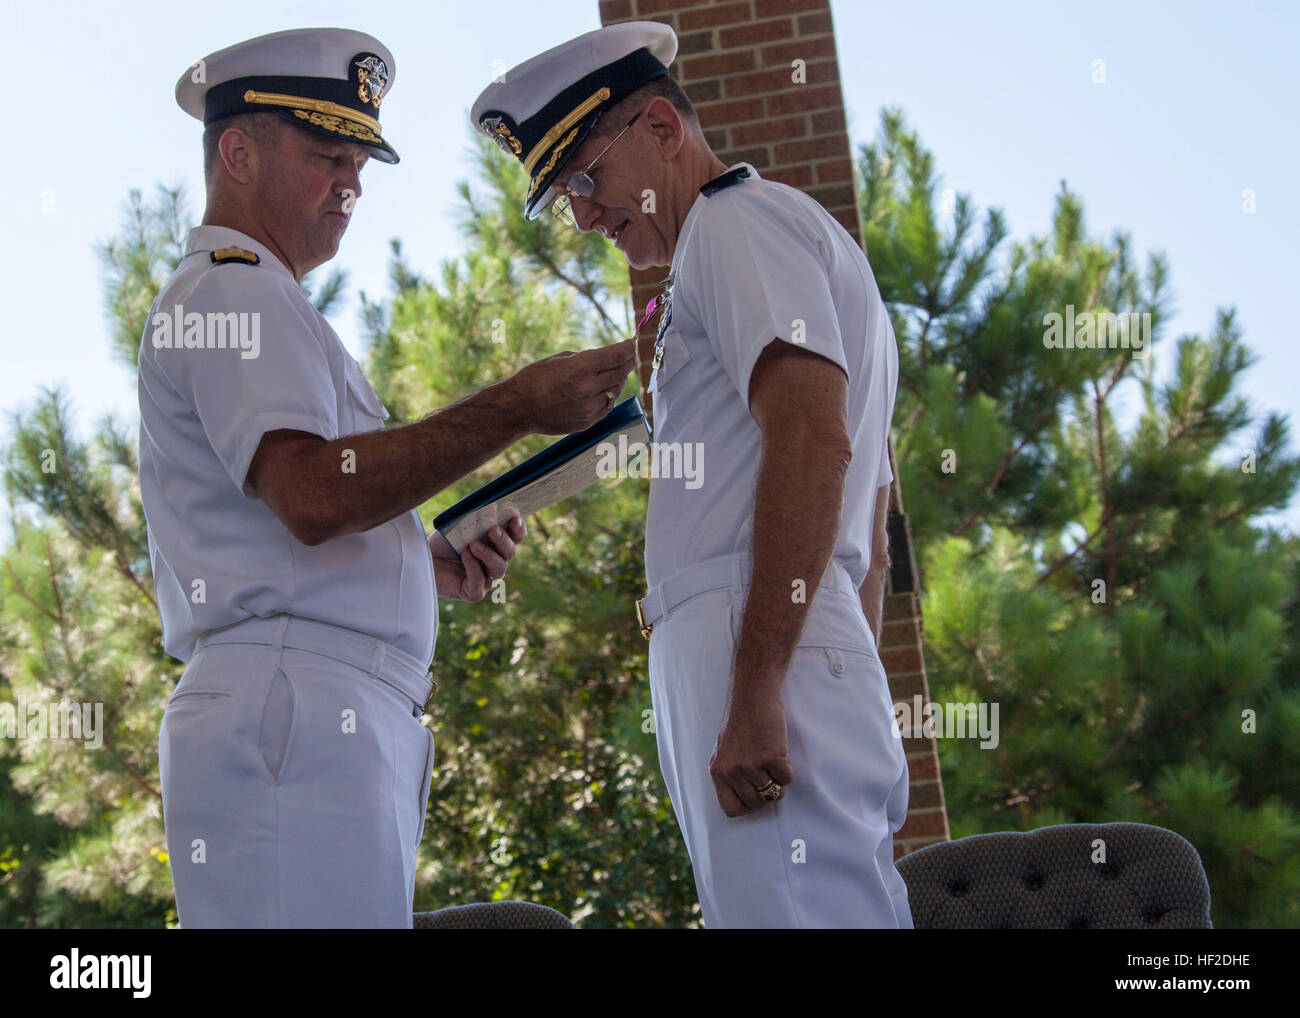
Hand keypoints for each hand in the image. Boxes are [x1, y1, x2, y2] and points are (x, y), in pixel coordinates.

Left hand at [429, 516, 525, 600]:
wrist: (424, 559)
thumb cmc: (443, 542)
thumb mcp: (460, 525)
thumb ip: (476, 519)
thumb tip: (489, 509)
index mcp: (497, 544)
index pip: (516, 537)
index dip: (518, 529)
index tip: (515, 518)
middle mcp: (496, 562)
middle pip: (510, 552)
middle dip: (503, 540)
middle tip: (493, 530)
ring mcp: (487, 579)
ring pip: (499, 568)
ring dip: (488, 554)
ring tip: (473, 544)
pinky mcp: (474, 592)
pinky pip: (480, 581)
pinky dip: (473, 566)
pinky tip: (464, 554)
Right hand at [506, 337, 636, 433]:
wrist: (518, 408)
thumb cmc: (535, 379)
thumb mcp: (560, 359)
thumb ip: (586, 358)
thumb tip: (606, 358)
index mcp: (580, 368)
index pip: (617, 355)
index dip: (627, 348)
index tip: (631, 343)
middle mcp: (588, 389)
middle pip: (621, 373)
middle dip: (628, 362)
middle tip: (630, 356)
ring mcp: (589, 408)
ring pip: (616, 391)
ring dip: (617, 380)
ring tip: (614, 372)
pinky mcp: (587, 422)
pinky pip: (606, 406)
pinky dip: (607, 397)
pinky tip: (602, 390)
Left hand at [708, 689, 793, 816]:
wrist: (753, 696)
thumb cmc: (741, 721)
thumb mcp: (725, 752)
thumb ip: (730, 775)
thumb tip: (745, 798)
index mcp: (717, 772)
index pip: (731, 809)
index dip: (747, 806)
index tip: (755, 795)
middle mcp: (731, 772)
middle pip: (756, 803)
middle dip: (767, 793)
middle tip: (769, 774)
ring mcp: (751, 766)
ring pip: (773, 793)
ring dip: (779, 780)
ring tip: (773, 760)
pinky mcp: (770, 757)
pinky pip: (787, 779)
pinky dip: (788, 769)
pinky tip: (780, 753)